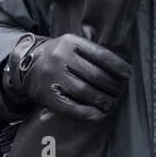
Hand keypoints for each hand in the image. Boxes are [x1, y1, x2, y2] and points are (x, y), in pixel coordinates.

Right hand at [7, 33, 130, 120]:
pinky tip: (97, 114)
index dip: (118, 67)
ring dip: (103, 100)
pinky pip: (70, 106)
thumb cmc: (58, 56)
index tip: (128, 75)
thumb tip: (122, 70)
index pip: (101, 55)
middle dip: (113, 86)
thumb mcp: (71, 45)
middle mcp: (60, 57)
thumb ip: (92, 53)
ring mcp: (53, 76)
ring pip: (85, 91)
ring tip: (111, 103)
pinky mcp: (47, 94)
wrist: (27, 65)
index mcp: (70, 42)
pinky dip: (86, 112)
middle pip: (95, 75)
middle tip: (121, 92)